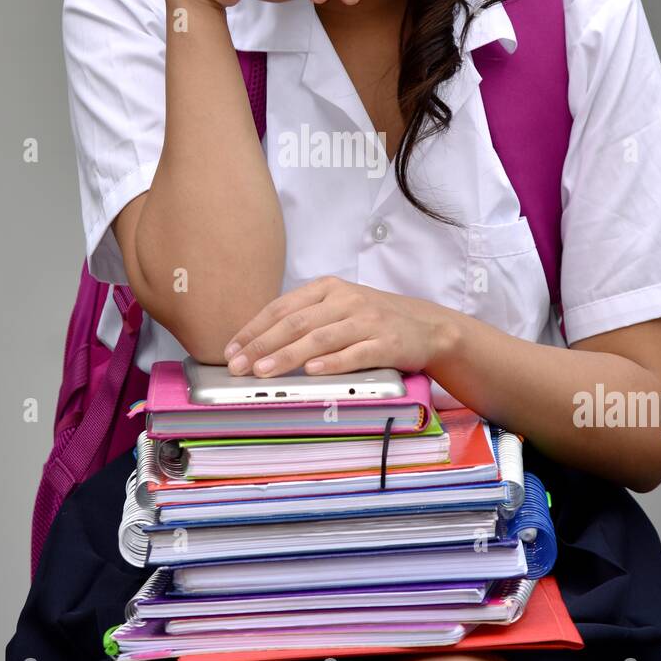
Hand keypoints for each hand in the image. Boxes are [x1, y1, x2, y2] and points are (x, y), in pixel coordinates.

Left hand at [222, 276, 455, 376]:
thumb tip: (259, 342)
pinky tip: (312, 372)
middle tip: (237, 365)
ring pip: (320, 338)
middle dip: (262, 345)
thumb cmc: (374, 319)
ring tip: (263, 371)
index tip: (232, 349)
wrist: (428, 326)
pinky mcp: (386, 343)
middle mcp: (346, 300)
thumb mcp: (340, 307)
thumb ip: (306, 317)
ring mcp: (367, 321)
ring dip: (288, 356)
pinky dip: (331, 363)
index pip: (282, 307)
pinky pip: (354, 353)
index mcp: (329, 288)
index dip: (254, 328)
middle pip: (296, 322)